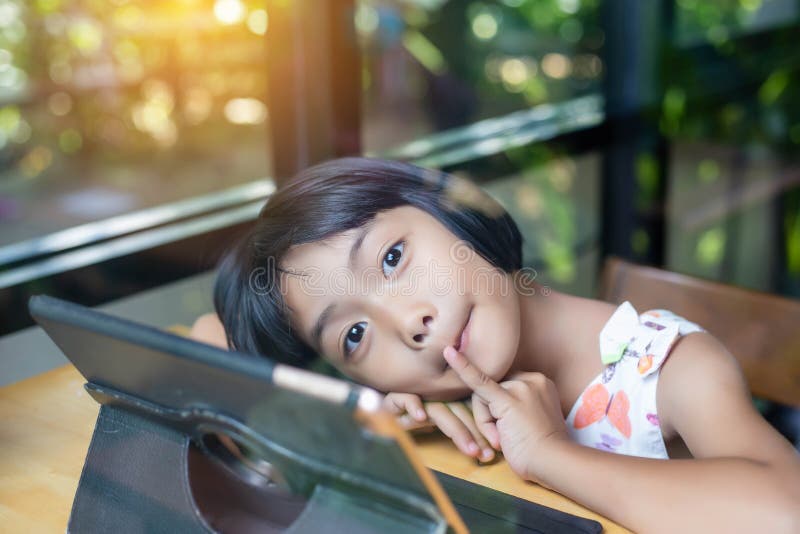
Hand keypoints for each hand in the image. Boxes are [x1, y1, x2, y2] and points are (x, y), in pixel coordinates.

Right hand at [382, 392, 497, 461]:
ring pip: (440, 409)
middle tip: (485, 455)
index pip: (470, 410)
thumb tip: (484, 452)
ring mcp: (417, 394)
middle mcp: (436, 394)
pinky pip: (407, 398)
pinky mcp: (397, 395)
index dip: (482, 430)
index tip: (492, 451)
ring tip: (469, 449)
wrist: (378, 411)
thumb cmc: (412, 420)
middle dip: (475, 434)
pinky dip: (413, 406)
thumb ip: (458, 431)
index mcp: (448, 397)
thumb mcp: (439, 426)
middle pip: (460, 411)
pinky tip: (420, 419)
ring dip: (456, 429)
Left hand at [442, 345, 569, 482]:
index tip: (501, 421)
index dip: (496, 407)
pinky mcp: (506, 399)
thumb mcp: (530, 422)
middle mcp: (532, 379)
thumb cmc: (542, 451)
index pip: (505, 387)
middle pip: (492, 389)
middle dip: (489, 416)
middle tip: (502, 439)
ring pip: (482, 397)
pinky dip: (462, 366)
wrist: (553, 463)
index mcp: (540, 384)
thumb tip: (494, 408)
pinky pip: (478, 380)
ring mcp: (520, 387)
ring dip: (485, 422)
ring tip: (502, 440)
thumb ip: (515, 408)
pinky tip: (449, 353)